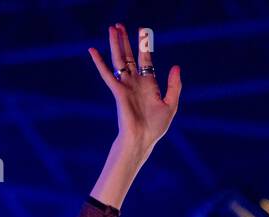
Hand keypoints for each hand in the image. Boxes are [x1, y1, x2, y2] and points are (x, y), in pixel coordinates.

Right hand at [88, 24, 180, 155]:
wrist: (142, 139)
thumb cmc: (156, 127)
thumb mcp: (171, 104)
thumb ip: (174, 86)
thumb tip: (175, 66)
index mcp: (148, 85)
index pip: (145, 60)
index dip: (144, 46)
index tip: (142, 32)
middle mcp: (135, 82)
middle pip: (129, 56)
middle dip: (125, 41)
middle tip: (119, 25)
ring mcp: (125, 86)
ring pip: (119, 60)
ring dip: (115, 44)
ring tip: (112, 29)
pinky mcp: (118, 91)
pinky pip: (107, 74)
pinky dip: (99, 62)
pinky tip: (92, 50)